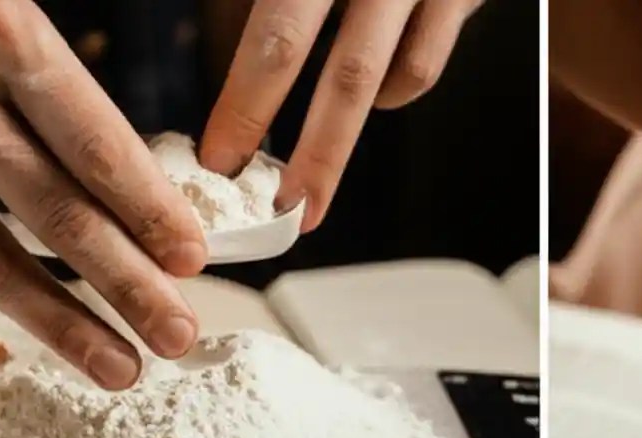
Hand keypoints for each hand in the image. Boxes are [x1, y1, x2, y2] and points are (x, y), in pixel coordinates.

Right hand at [0, 0, 206, 388]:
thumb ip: (46, 74)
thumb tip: (122, 168)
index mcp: (4, 36)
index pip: (99, 145)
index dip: (153, 212)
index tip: (193, 262)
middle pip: (60, 214)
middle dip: (130, 286)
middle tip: (177, 336)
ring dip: (59, 324)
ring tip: (118, 367)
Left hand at [200, 0, 484, 232]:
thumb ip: (273, 0)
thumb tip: (236, 44)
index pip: (278, 38)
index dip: (247, 105)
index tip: (219, 156)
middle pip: (346, 78)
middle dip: (313, 157)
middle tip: (282, 212)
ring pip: (386, 84)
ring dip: (344, 141)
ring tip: (311, 183)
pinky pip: (422, 66)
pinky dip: (392, 93)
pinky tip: (369, 96)